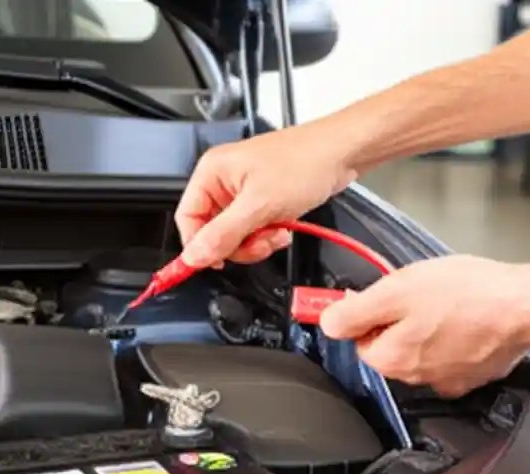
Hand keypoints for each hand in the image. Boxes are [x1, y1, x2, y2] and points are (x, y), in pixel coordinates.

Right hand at [175, 120, 359, 267]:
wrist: (342, 152)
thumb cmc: (305, 161)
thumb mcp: (259, 205)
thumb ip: (223, 234)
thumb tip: (194, 256)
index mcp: (212, 173)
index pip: (187, 219)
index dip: (198, 245)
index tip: (214, 264)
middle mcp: (224, 181)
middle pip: (211, 231)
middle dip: (237, 244)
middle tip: (258, 243)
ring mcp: (243, 192)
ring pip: (234, 235)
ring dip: (256, 242)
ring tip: (276, 232)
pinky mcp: (262, 200)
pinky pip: (253, 230)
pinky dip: (268, 236)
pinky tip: (283, 228)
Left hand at [319, 256, 529, 396]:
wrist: (528, 306)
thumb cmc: (466, 294)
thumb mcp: (396, 290)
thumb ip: (355, 312)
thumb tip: (327, 323)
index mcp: (393, 360)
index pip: (360, 342)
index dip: (368, 314)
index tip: (384, 295)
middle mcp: (418, 378)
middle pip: (391, 348)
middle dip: (401, 321)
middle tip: (422, 293)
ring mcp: (450, 380)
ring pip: (423, 350)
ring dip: (428, 328)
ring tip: (450, 301)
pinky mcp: (477, 374)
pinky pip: (453, 354)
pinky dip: (457, 337)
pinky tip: (469, 316)